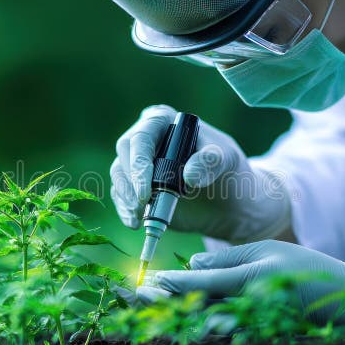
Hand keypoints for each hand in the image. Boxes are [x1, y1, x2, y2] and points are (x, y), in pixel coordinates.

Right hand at [110, 105, 291, 242]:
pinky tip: (136, 223)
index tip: (146, 190)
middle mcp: (145, 138)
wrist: (225, 200)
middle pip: (124, 154)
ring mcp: (137, 162)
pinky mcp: (134, 185)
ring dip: (126, 198)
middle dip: (130, 182)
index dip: (140, 163)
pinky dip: (125, 210)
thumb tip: (189, 175)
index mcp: (163, 121)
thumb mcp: (225, 160)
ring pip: (119, 175)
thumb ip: (210, 161)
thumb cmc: (226, 169)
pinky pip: (121, 195)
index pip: (142, 137)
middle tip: (142, 205)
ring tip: (139, 218)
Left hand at [138, 240, 344, 324]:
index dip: (173, 284)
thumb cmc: (307, 269)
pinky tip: (180, 317)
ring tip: (147, 308)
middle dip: (164, 302)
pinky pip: (223, 328)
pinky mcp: (258, 330)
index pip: (202, 283)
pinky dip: (199, 322)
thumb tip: (192, 265)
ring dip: (175, 314)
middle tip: (133, 297)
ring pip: (205, 320)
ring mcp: (253, 322)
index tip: (147, 282)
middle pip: (196, 306)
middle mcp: (248, 305)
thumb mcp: (267, 252)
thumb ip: (228, 259)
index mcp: (250, 280)